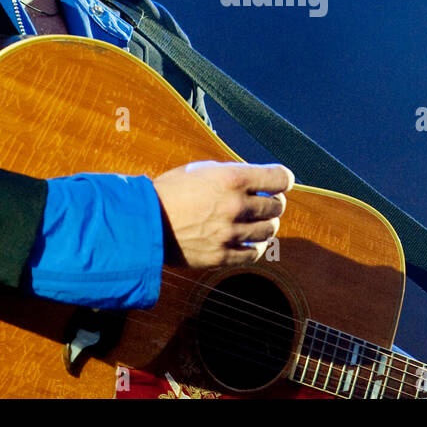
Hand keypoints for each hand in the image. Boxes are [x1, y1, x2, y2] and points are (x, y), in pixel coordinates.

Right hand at [153, 161, 291, 267]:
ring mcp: (229, 233)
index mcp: (232, 179)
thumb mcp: (202, 170)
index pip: (280, 178)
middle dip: (274, 202)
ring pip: (269, 230)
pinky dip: (255, 246)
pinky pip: (253, 253)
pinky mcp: (221, 256)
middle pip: (277, 206)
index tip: (281, 182)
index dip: (283, 179)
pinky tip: (248, 241)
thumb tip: (260, 182)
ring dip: (266, 224)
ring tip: (256, 222)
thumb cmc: (170, 192)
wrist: (143, 223)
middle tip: (266, 202)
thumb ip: (233, 175)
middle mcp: (235, 205)